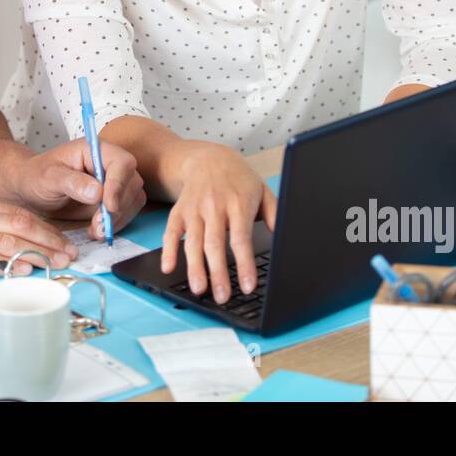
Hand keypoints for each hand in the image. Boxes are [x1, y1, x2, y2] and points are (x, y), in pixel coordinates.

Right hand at [0, 194, 79, 276]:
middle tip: (69, 254)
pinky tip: (20, 269)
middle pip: (20, 224)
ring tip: (56, 263)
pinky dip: (4, 262)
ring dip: (36, 252)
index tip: (61, 240)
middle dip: (49, 240)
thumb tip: (1, 240)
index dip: (44, 227)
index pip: (17, 213)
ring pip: (7, 239)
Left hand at [14, 138, 146, 239]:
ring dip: (118, 219)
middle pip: (132, 183)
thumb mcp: (48, 177)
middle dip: (118, 207)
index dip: (119, 184)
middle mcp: (109, 163)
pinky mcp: (113, 198)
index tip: (108, 206)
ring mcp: (114, 181)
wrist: (32, 188)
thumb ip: (72, 182)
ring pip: (133, 199)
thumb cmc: (37, 175)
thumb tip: (97, 192)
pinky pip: (126, 211)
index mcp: (95, 150)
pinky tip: (95, 230)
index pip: (122, 162)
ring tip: (94, 231)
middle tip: (97, 225)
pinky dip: (116, 224)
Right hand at [160, 141, 277, 303]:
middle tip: (222, 297)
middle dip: (218, 272)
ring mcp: (194, 209)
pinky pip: (171, 232)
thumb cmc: (239, 180)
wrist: (210, 158)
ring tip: (199, 290)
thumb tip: (287, 240)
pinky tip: (168, 268)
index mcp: (238, 203)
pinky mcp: (179, 211)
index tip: (248, 286)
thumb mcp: (263, 192)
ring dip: (194, 268)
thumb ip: (275, 216)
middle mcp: (214, 206)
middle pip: (215, 244)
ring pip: (193, 242)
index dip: (244, 264)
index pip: (241, 238)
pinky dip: (168, 250)